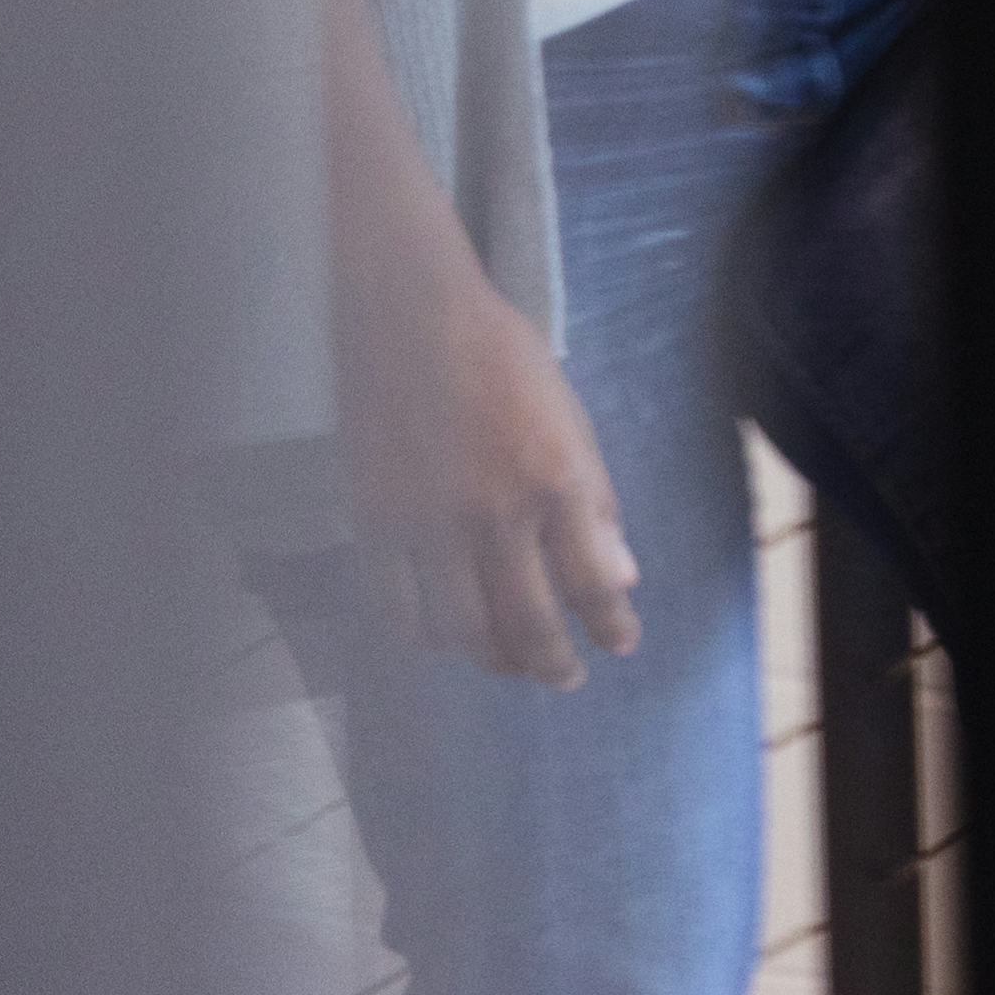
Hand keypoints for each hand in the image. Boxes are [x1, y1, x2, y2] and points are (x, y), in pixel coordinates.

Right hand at [330, 220, 639, 686]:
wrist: (410, 318)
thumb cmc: (503, 357)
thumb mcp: (572, 419)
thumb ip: (596, 500)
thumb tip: (621, 575)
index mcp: (555, 480)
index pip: (593, 582)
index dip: (611, 624)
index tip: (620, 643)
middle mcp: (493, 513)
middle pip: (527, 623)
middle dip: (553, 662)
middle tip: (566, 677)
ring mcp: (428, 525)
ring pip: (461, 630)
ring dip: (491, 658)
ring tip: (509, 662)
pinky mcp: (373, 525)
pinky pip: (398, 608)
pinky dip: (425, 635)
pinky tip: (443, 635)